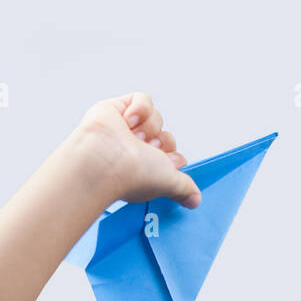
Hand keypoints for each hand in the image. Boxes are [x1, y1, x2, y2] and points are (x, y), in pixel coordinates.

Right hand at [74, 92, 201, 209]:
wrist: (106, 159)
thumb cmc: (133, 174)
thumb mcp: (170, 182)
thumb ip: (184, 188)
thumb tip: (194, 201)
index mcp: (144, 170)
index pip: (169, 157)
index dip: (173, 156)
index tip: (173, 161)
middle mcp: (134, 151)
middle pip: (164, 136)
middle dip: (162, 142)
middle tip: (149, 149)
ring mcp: (125, 131)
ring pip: (155, 117)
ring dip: (149, 126)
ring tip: (134, 137)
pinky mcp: (115, 110)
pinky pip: (141, 99)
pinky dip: (139, 108)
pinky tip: (128, 121)